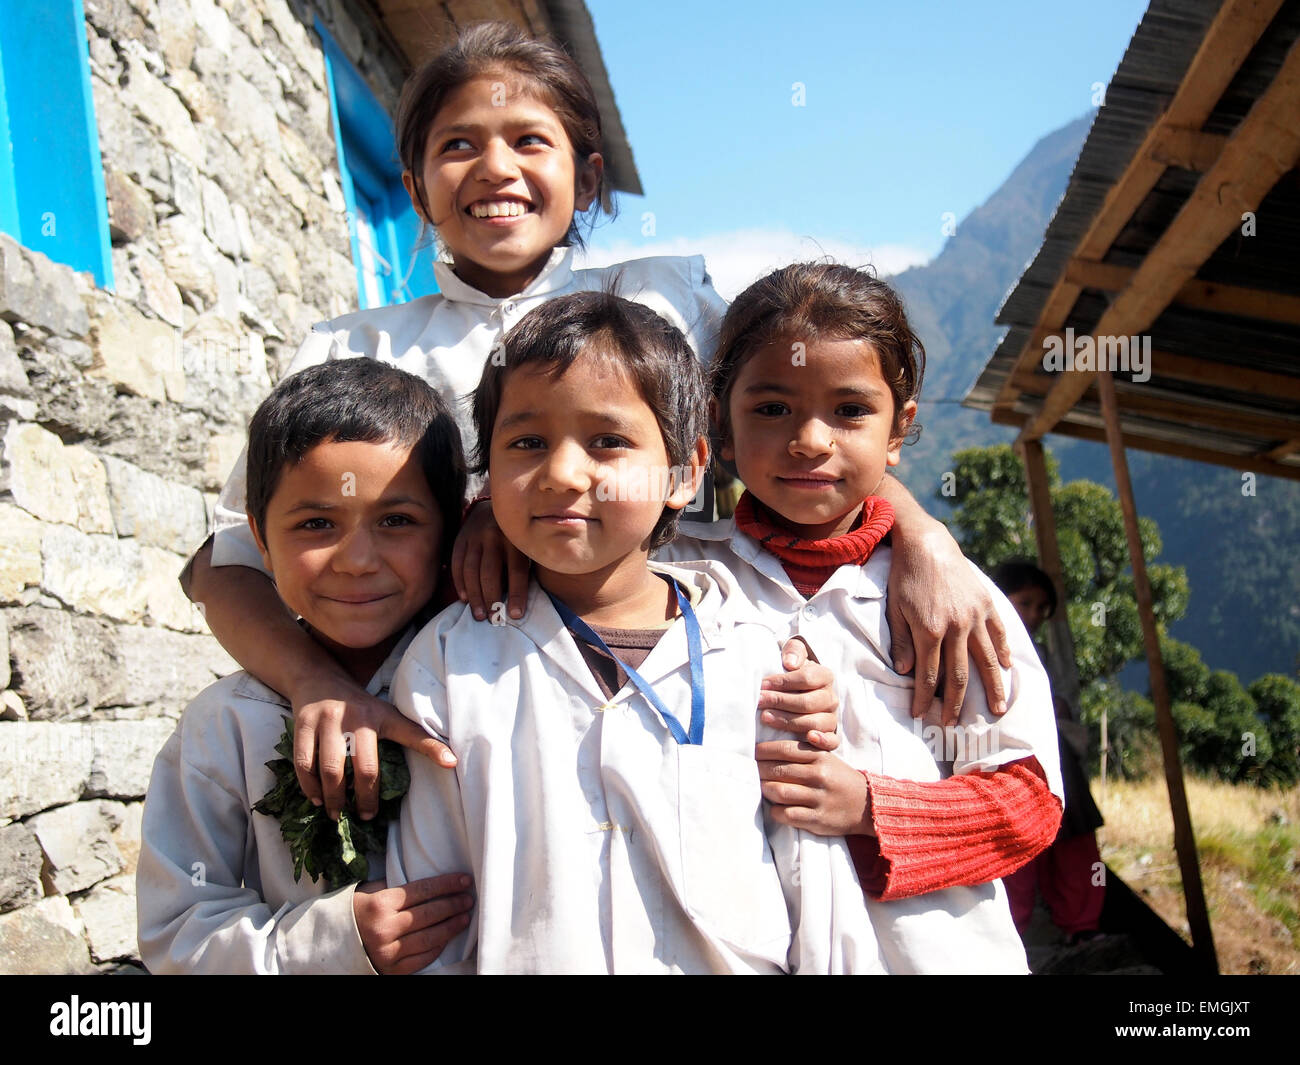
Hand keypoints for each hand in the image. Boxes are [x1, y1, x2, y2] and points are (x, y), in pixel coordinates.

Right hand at [291, 672, 456, 821]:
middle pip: (363, 766)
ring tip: (337, 814)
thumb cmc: (359, 706)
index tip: (452, 763)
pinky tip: (316, 799)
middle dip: (365, 797)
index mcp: (382, 715)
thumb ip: (412, 736)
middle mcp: (356, 716)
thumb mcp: (387, 715)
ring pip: (331, 768)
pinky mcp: (303, 724)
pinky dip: (309, 786)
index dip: (433, 748)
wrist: (318, 678)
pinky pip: (304, 762)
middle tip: (365, 816)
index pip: (412, 732)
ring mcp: (327, 720)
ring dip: (334, 797)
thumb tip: (450, 762)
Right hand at [353, 874, 473, 974]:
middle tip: (468, 898)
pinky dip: (437, 948)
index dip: (446, 884)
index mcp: (380, 904)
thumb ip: (398, 888)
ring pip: (429, 938)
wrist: (333, 943)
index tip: (464, 880)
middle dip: (453, 904)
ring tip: (464, 917)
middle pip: (429, 914)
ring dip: (451, 926)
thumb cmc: (357, 912)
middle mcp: (384, 929)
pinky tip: (448, 938)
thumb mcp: (372, 892)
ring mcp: (388, 952)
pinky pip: (422, 958)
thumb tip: (432, 883)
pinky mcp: (391, 970)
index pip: (422, 891)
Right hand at [451, 498, 530, 621]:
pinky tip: (464, 599)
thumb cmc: (514, 535)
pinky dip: (460, 584)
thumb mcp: (525, 544)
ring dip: (475, 596)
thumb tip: (523, 600)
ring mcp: (475, 537)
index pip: (517, 571)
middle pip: (490, 573)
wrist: (491, 507)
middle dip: (491, 599)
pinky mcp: (460, 539)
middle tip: (493, 619)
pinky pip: (457, 564)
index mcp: (516, 540)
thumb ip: (525, 566)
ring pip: (471, 571)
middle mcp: (494, 537)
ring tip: (478, 615)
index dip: (517, 594)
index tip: (516, 615)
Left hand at [756, 740, 871, 835]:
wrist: (867, 805)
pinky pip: (787, 814)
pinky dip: (775, 811)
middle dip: (759, 770)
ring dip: (765, 790)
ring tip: (761, 788)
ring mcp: (818, 798)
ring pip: (779, 792)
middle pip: (777, 770)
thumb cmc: (838, 778)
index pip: (784, 749)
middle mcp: (819, 775)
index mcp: (820, 756)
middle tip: (751, 771)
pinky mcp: (817, 819)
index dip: (763, 750)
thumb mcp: (827, 757)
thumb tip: (770, 746)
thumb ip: (803, 750)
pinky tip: (775, 807)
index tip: (753, 752)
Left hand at [757, 637, 838, 751]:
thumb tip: (790, 663)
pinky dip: (823, 741)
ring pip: (815, 722)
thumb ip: (794, 651)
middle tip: (759, 701)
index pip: (807, 678)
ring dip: (788, 721)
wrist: (797, 693)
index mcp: (825, 677)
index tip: (763, 684)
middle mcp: (831, 698)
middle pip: (808, 702)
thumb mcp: (794, 655)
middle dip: (781, 701)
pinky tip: (809, 738)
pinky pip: (832, 742)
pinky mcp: (830, 736)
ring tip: (765, 717)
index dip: (784, 681)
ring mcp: (831, 718)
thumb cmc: (792, 674)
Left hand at [886, 520, 1009, 725]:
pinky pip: (999, 633)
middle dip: (957, 703)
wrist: (926, 542)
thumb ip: (903, 641)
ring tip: (997, 710)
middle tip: (954, 723)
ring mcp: (975, 615)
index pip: (929, 674)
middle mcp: (957, 626)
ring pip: (987, 659)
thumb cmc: (905, 576)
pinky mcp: (986, 603)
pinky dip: (1004, 652)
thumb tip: (907, 672)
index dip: (925, 697)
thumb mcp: (895, 608)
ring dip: (992, 688)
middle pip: (960, 674)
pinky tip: (1008, 668)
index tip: (921, 714)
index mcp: (931, 630)